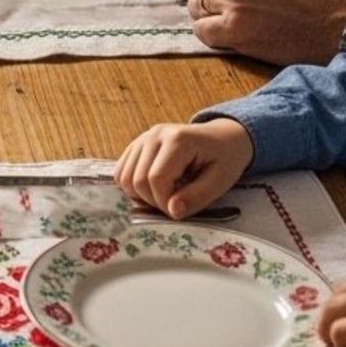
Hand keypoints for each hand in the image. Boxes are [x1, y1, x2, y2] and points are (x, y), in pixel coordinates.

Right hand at [115, 118, 251, 219]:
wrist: (223, 138)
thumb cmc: (224, 159)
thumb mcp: (220, 182)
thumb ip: (196, 197)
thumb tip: (172, 212)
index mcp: (178, 139)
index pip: (156, 179)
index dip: (164, 202)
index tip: (179, 211)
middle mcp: (155, 134)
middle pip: (137, 180)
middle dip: (153, 202)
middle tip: (174, 205)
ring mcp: (143, 138)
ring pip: (123, 177)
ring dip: (140, 196)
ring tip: (164, 196)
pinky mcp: (136, 145)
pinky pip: (121, 172)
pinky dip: (132, 188)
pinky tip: (153, 189)